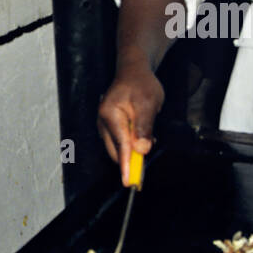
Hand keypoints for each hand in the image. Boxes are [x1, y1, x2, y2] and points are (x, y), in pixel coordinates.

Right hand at [97, 63, 163, 184]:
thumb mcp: (148, 103)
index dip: (126, 165)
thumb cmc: (141, 84)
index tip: (129, 182)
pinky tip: (142, 135)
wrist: (134, 70)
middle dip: (132, 158)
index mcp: (111, 115)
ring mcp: (105, 124)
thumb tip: (141, 149)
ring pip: (118, 147)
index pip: (121, 145)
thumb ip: (144, 127)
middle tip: (149, 155)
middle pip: (116, 150)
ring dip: (133, 149)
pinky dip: (131, 144)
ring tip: (149, 135)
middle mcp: (103, 122)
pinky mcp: (110, 126)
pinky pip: (119, 141)